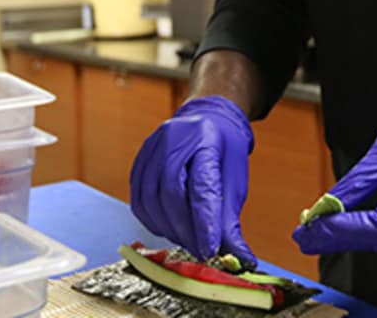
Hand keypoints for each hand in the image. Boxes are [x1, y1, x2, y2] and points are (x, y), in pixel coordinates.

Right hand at [130, 95, 256, 266]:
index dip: (204, 222)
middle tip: (200, 250)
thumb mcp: (236, 179)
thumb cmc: (224, 150)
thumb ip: (230, 219)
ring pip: (151, 199)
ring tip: (187, 240)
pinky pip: (139, 199)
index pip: (201, 186)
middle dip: (186, 229)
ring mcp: (152, 148)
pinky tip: (169, 227)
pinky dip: (153, 220)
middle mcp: (174, 139)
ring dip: (169, 228)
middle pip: (172, 194)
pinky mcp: (139, 161)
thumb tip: (238, 256)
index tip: (210, 248)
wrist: (207, 119)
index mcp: (205, 138)